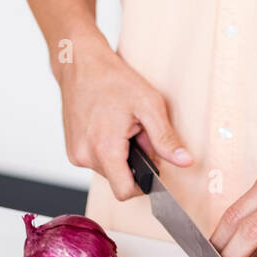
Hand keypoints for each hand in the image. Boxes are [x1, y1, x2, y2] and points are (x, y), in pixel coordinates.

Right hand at [58, 31, 192, 199]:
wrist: (80, 64)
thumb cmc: (113, 80)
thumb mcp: (149, 105)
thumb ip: (166, 138)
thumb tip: (184, 161)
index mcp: (104, 149)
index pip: (125, 191)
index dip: (144, 184)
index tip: (153, 168)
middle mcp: (85, 156)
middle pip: (119, 178)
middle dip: (134, 160)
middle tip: (138, 131)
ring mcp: (75, 154)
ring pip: (108, 169)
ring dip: (121, 153)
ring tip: (123, 125)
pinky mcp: (72, 149)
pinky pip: (97, 160)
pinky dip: (108, 148)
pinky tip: (110, 125)